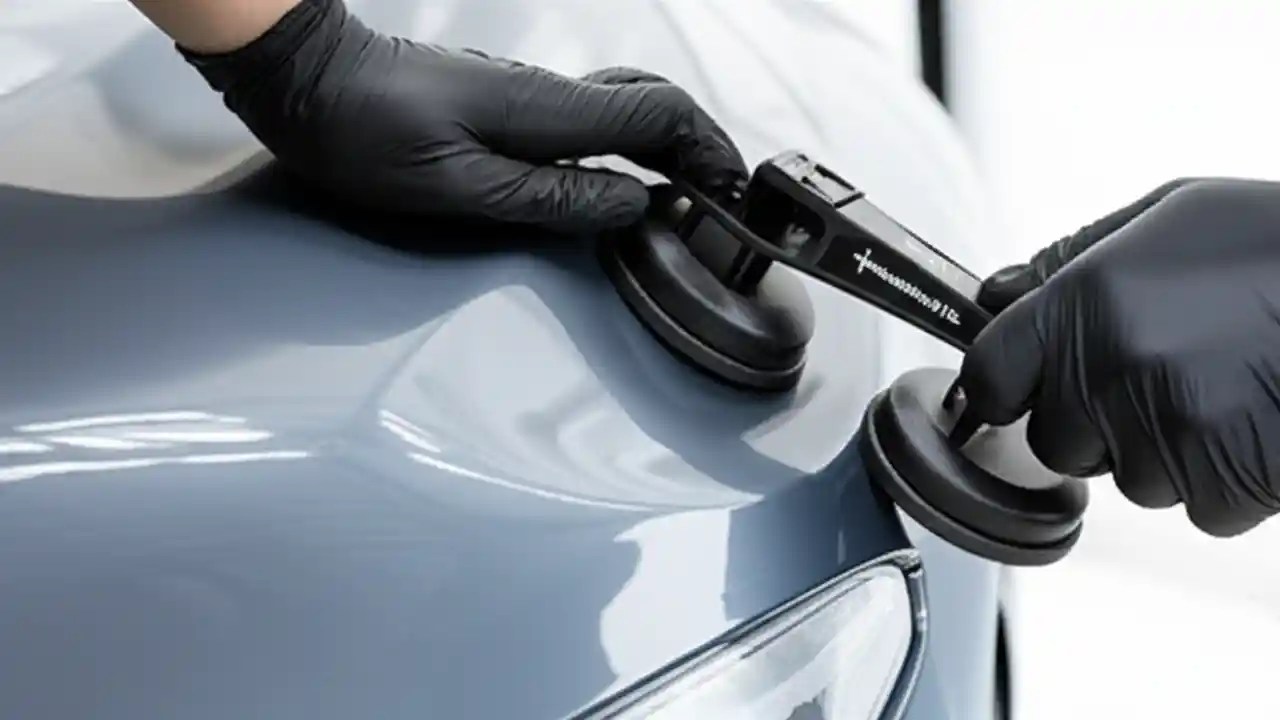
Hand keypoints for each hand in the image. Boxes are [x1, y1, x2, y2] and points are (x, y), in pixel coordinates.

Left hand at [178, 0, 746, 232]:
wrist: (307, 77)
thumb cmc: (362, 132)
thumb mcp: (457, 187)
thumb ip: (550, 199)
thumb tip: (628, 206)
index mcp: (545, 111)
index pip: (658, 117)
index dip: (705, 153)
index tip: (727, 195)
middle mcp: (546, 94)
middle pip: (653, 104)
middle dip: (698, 147)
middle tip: (716, 197)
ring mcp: (527, 93)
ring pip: (622, 108)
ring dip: (664, 147)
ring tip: (681, 193)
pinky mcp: (505, 101)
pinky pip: (585, 118)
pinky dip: (620, 147)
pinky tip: (614, 179)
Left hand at [957, 178, 1279, 535]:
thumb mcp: (1171, 214)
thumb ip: (1070, 258)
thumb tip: (999, 293)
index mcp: (1085, 302)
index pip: (989, 373)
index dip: (1003, 383)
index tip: (1020, 384)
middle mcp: (1112, 372)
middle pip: (1054, 438)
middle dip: (1091, 419)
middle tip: (1161, 371)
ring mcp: (1165, 434)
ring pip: (1126, 477)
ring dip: (1162, 448)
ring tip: (1228, 387)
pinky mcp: (1223, 486)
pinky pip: (1194, 505)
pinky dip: (1222, 479)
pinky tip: (1260, 423)